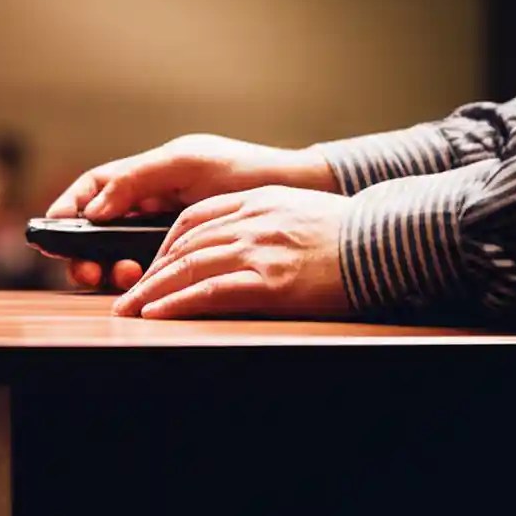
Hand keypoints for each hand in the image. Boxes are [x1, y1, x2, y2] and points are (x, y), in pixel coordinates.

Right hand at [45, 134, 338, 288]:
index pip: (90, 191)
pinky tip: (143, 280)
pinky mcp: (181, 258)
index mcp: (142, 178)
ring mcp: (162, 234)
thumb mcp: (186, 162)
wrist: (293, 192)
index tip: (51, 231)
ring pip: (115, 255)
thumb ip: (137, 178)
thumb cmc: (243, 169)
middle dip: (81, 252)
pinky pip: (146, 271)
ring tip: (121, 275)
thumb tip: (94, 209)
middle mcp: (146, 207)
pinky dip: (137, 279)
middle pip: (94, 231)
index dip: (66, 210)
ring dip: (107, 268)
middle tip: (86, 270)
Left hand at [111, 186, 350, 318]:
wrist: (389, 242)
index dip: (163, 245)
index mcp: (257, 200)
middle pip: (182, 246)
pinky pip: (210, 293)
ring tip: (130, 310)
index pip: (192, 218)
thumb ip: (263, 219)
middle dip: (147, 274)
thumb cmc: (350, 233)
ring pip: (188, 269)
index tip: (150, 266)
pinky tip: (158, 314)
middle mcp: (251, 221)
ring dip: (151, 292)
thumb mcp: (298, 210)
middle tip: (125, 296)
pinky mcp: (271, 281)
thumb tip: (234, 244)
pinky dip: (178, 304)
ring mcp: (259, 250)